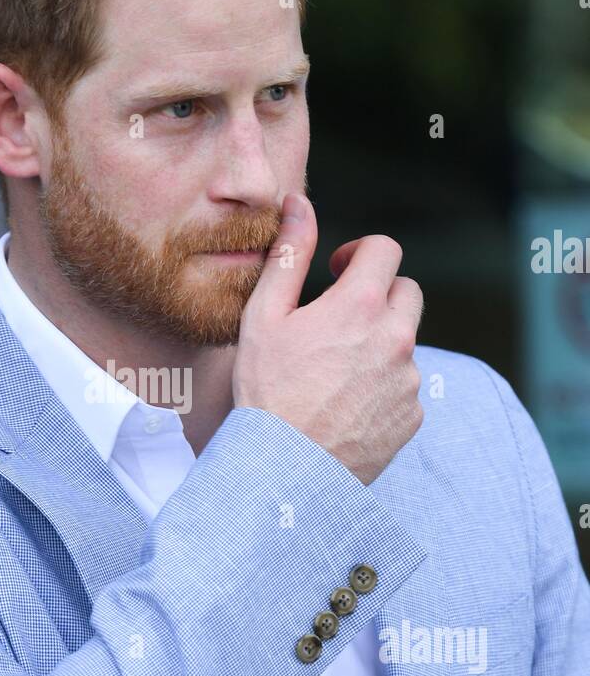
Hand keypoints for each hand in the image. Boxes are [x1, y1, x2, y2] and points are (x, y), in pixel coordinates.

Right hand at [233, 193, 424, 484]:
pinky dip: (380, 387)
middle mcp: (397, 338)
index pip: (386, 250)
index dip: (360, 253)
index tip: (337, 270)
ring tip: (330, 373)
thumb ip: (289, 255)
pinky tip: (342, 404)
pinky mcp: (412, 416)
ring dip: (377, 345)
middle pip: (407, 292)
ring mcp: (409, 380)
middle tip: (339, 318)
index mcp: (361, 306)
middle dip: (378, 295)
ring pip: (403, 343)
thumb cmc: (266, 392)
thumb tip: (300, 204)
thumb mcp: (264, 317)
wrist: (284, 471)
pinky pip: (403, 387)